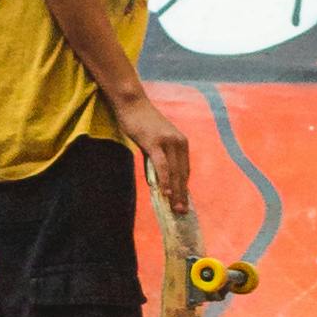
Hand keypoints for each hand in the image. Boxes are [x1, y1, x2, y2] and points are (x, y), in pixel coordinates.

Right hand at [120, 94, 194, 216]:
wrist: (132, 104)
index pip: (185, 170)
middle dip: (182, 195)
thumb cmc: (141, 123)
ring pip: (174, 173)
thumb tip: (158, 182)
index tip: (184, 203)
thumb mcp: (154, 143)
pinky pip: (162, 166)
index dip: (184, 188)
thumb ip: (157, 161)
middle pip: (182, 174)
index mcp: (181, 143)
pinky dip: (165, 180)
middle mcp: (179, 143)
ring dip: (175, 192)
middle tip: (182, 212)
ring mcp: (168, 142)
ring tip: (176, 208)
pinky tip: (165, 193)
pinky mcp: (155, 143)